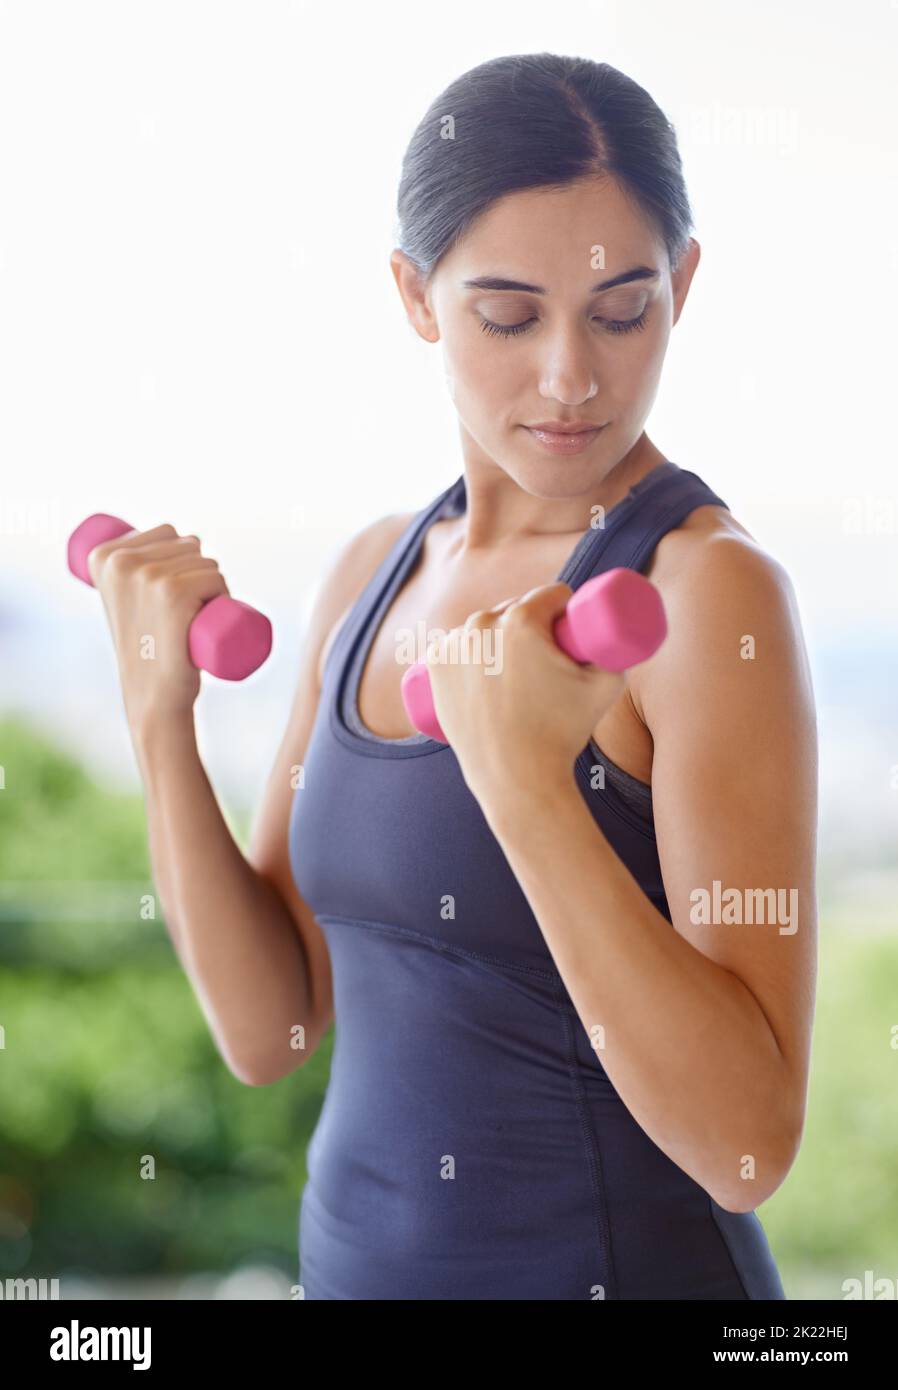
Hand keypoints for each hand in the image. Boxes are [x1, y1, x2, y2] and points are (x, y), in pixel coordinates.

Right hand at [87, 523, 230, 733]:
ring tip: (189, 622)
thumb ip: (128, 567)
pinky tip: (203, 620)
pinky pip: (217, 578)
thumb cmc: (147, 648)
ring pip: (207, 564)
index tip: (163, 599)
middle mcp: (121, 561)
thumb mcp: (125, 600)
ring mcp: (147, 575)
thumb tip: (159, 539)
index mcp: (103, 556)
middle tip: (180, 616)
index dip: (180, 561)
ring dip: (212, 589)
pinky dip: (223, 595)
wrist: (152, 697)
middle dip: (197, 574)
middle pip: (189, 545)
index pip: (168, 533)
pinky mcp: (173, 592)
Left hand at [422, 582, 625, 802]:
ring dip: (497, 638)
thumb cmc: (563, 733)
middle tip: (542, 660)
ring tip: (512, 672)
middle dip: (531, 625)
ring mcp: (455, 644)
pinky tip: (477, 669)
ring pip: (484, 627)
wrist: (516, 777)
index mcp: (522, 620)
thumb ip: (618, 653)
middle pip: (515, 608)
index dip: (565, 610)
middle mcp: (482, 625)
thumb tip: (618, 634)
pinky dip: (466, 652)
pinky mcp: (435, 664)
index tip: (567, 632)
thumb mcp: (606, 687)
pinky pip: (455, 645)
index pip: (551, 595)